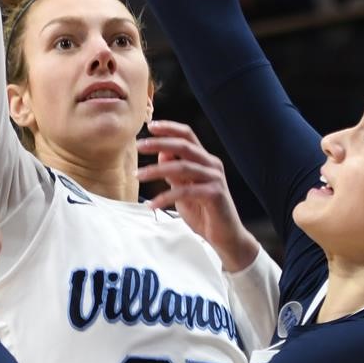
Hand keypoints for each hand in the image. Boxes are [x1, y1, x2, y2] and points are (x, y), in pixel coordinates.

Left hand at [137, 121, 258, 271]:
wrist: (224, 236)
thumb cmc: (204, 212)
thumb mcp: (184, 189)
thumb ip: (174, 172)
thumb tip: (161, 152)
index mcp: (205, 160)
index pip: (188, 135)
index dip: (170, 128)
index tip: (150, 126)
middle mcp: (212, 165)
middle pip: (184, 146)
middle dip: (160, 143)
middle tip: (139, 145)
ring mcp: (215, 178)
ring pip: (182, 167)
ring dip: (156, 170)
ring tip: (138, 175)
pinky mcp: (214, 194)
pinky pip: (185, 191)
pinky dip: (165, 197)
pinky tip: (152, 204)